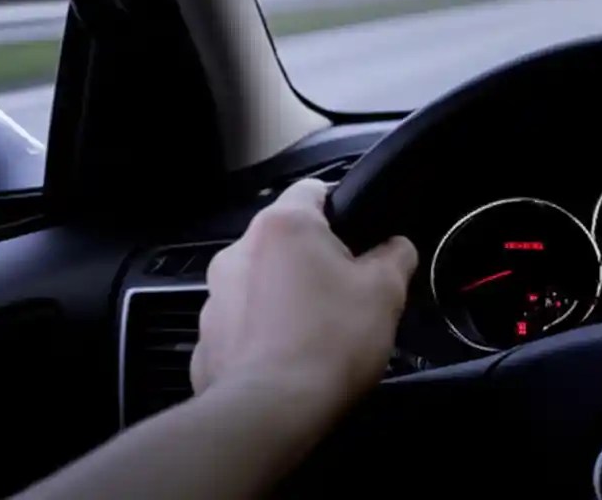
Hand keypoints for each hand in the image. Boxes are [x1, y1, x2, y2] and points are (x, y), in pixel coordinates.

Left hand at [190, 178, 417, 412]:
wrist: (270, 412)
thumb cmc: (330, 340)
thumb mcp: (386, 292)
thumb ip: (396, 255)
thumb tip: (395, 247)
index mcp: (283, 225)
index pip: (313, 190)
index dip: (342, 209)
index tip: (361, 240)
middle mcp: (237, 251)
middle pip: (286, 242)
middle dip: (314, 263)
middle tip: (347, 296)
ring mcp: (214, 297)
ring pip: (261, 284)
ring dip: (285, 299)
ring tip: (316, 336)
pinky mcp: (205, 340)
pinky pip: (242, 326)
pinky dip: (262, 336)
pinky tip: (287, 363)